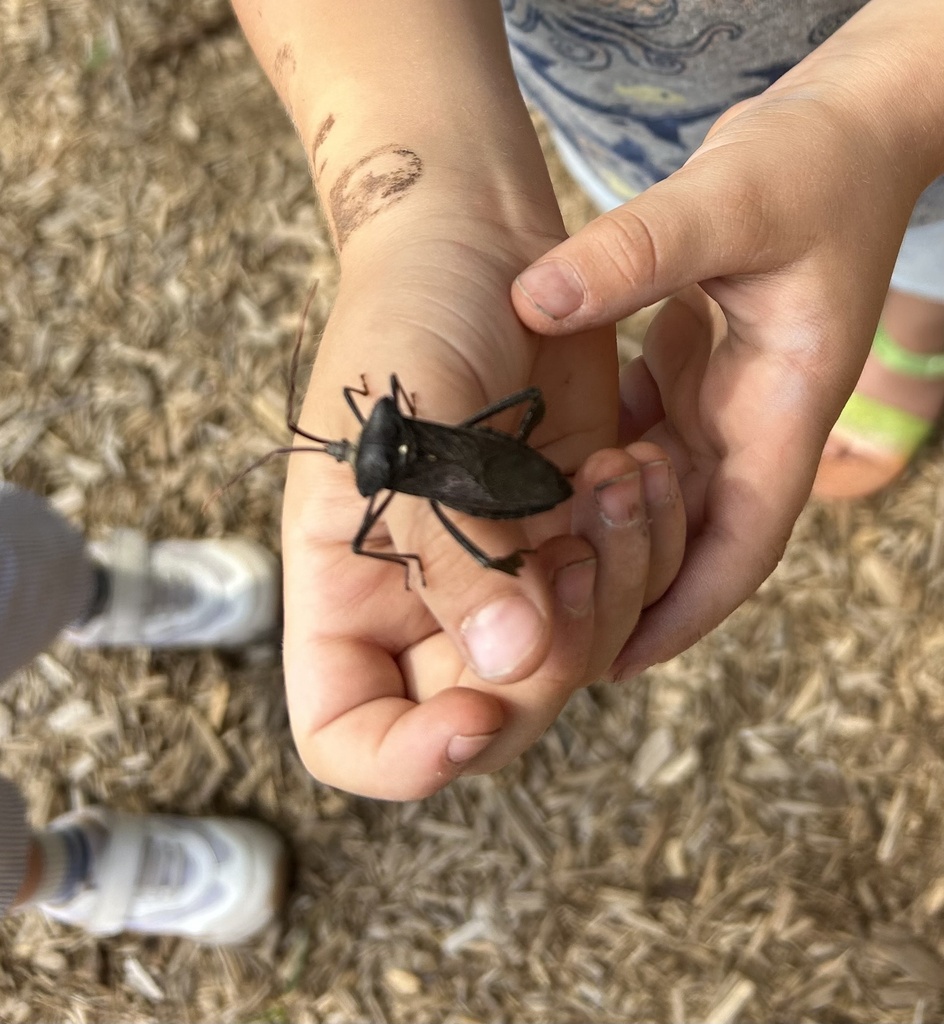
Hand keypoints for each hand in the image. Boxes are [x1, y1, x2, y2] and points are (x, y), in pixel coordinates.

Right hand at [280, 217, 684, 798]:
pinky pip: (624, 596)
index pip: (348, 736)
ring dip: (614, 592)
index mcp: (346, 587)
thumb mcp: (404, 428)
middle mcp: (423, 599)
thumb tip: (513, 664)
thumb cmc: (406, 317)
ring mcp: (502, 573)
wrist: (473, 241)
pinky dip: (645, 549)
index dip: (404, 760)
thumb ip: (448, 552)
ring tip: (614, 479)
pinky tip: (634, 465)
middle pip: (485, 716)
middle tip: (571, 552)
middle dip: (549, 665)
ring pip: (570, 664)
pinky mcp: (568, 534)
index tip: (475, 716)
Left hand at [512, 57, 931, 677]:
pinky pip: (640, 441)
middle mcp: (754, 425)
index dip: (679, 610)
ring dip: (597, 528)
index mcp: (784, 412)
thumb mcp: (732, 201)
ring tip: (518, 563)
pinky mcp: (696, 377)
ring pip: (656, 496)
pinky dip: (593, 464)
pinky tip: (531, 472)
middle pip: (687, 537)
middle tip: (535, 621)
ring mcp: (725, 404)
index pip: (738, 544)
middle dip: (620, 582)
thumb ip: (639, 252)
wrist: (841, 126)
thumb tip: (536, 298)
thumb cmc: (815, 161)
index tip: (610, 661)